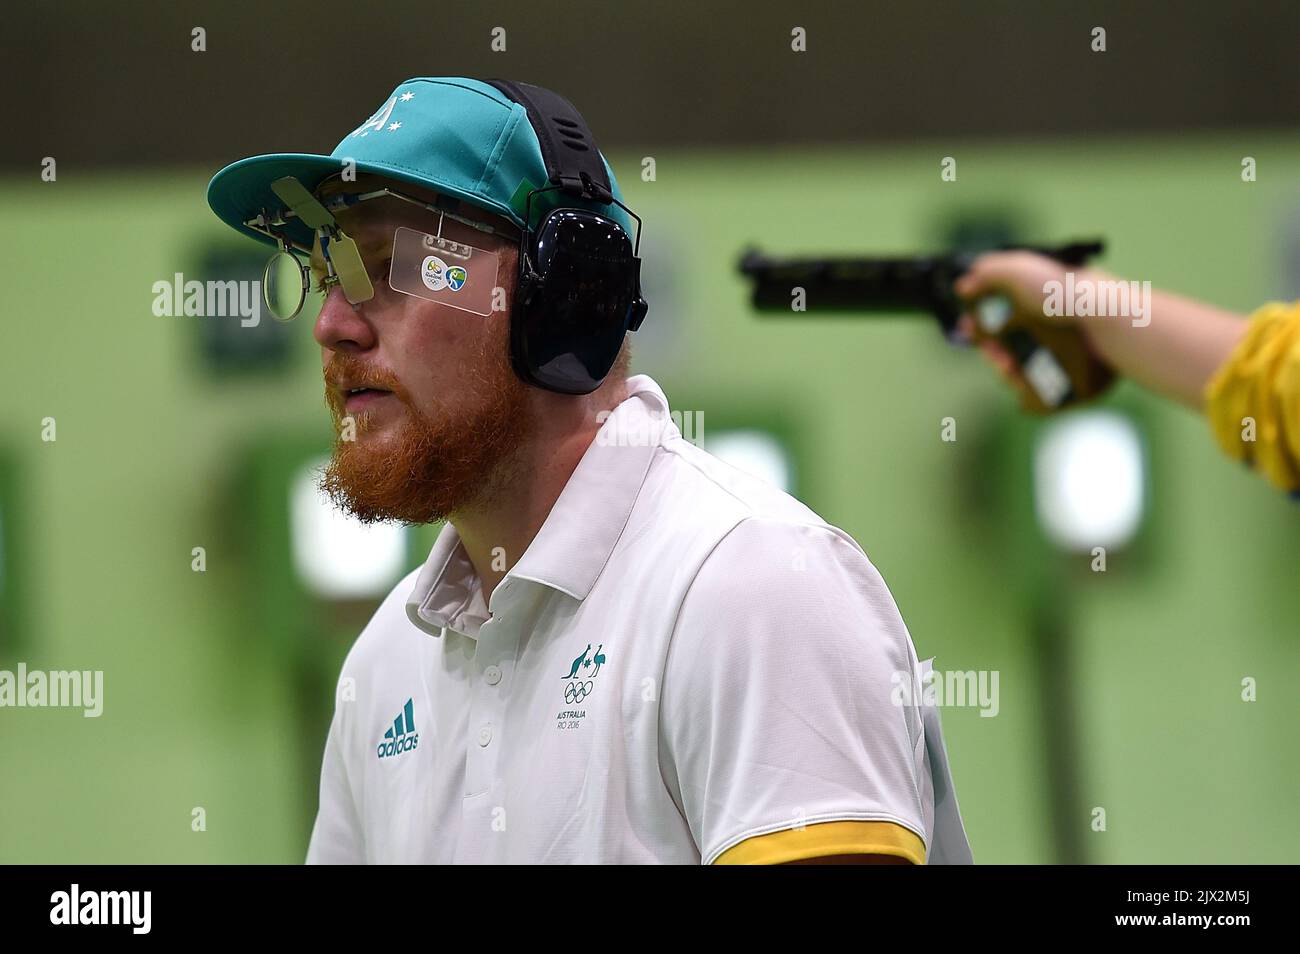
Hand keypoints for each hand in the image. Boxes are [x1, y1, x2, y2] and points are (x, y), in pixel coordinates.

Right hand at [952, 251, 1112, 406]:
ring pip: (1017, 368)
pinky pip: (1037, 389)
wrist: (1107, 322)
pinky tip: (1022, 385)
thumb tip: (963, 284)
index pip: (997, 311)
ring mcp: (1057, 351)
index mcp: (1036, 297)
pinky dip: (1024, 388)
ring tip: (1010, 371)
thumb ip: (987, 272)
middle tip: (996, 355)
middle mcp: (1046, 323)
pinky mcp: (1068, 376)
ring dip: (1005, 371)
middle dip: (991, 350)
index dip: (978, 321)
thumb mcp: (1019, 268)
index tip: (968, 329)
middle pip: (1004, 343)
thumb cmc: (1064, 290)